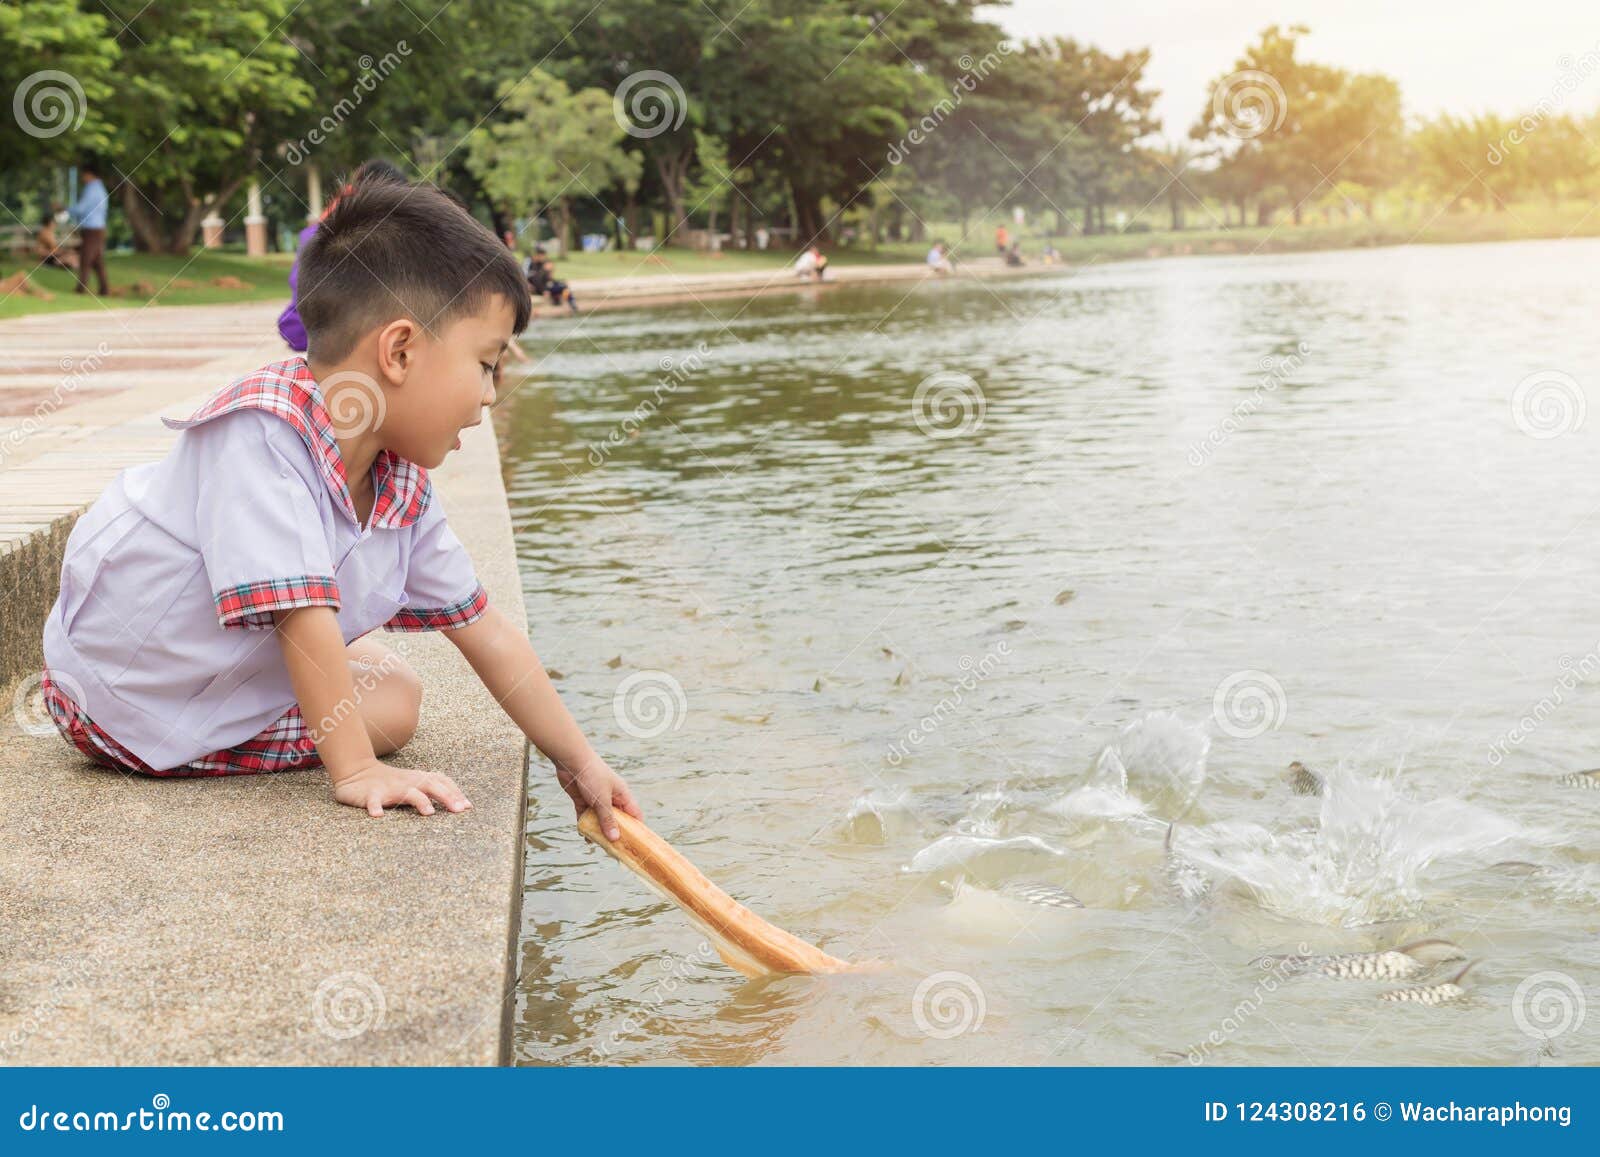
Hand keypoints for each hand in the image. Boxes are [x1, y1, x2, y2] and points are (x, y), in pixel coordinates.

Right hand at [330, 761, 472, 816]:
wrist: (356, 772)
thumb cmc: (393, 782)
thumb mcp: (415, 783)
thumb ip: (437, 790)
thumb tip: (465, 805)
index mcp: (419, 778)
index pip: (442, 782)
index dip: (456, 793)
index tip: (468, 807)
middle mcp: (408, 781)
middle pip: (431, 785)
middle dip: (447, 796)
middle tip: (459, 810)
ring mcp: (390, 787)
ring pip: (407, 792)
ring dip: (420, 801)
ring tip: (429, 813)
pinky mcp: (370, 794)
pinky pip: (373, 801)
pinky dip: (375, 807)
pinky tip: (377, 816)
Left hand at [555, 754, 641, 839]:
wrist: (571, 760)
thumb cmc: (592, 775)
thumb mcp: (602, 800)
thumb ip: (608, 819)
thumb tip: (615, 838)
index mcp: (622, 795)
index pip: (634, 815)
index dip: (636, 829)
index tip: (636, 844)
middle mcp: (611, 798)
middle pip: (617, 820)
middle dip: (616, 833)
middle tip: (616, 850)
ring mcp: (597, 799)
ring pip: (600, 820)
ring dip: (599, 831)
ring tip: (600, 846)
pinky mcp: (583, 800)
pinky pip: (586, 817)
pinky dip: (586, 826)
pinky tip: (585, 837)